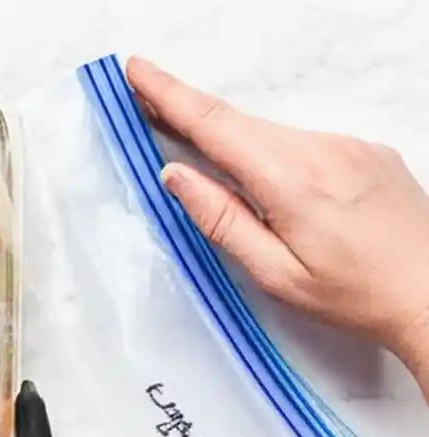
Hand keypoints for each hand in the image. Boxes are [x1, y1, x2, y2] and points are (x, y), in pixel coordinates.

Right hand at [127, 57, 428, 395]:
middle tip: (146, 106)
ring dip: (236, 144)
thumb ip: (221, 220)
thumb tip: (176, 176)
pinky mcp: (366, 152)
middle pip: (239, 125)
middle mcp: (323, 151)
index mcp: (292, 181)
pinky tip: (275, 188)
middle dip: (190, 115)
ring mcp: (349, 147)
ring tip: (207, 162)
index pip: (215, 126)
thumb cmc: (359, 296)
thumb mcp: (275, 273)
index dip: (169, 95)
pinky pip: (304, 144)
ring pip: (271, 135)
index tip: (138, 71)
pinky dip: (275, 155)